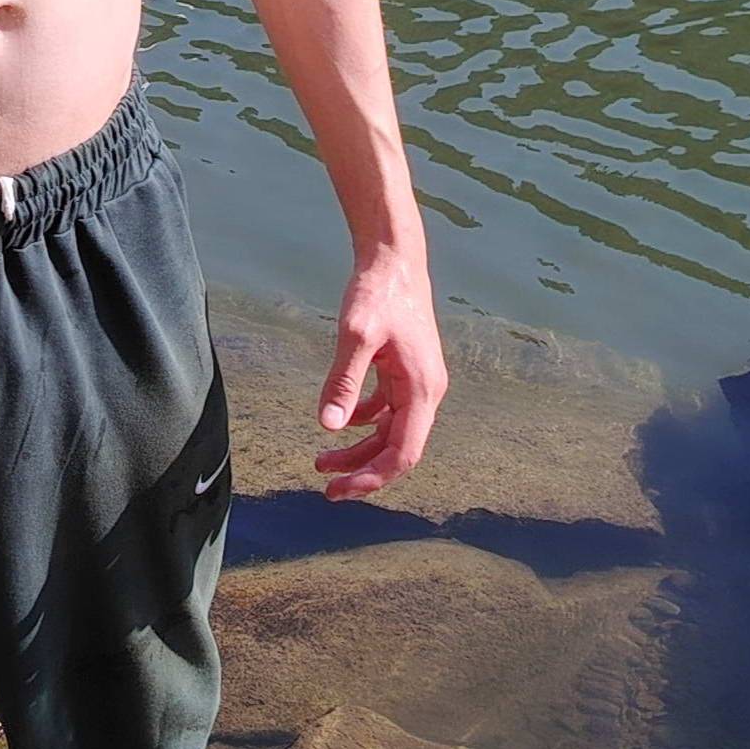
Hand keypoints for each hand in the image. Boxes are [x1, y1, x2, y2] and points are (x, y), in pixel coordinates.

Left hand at [315, 249, 446, 497]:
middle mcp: (426, 392)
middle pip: (398, 449)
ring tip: (323, 461)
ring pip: (391, 433)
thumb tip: (330, 426)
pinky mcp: (404, 373)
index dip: (373, 477)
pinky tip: (339, 422)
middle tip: (326, 488)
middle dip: (363, 471)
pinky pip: (387, 412)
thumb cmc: (378, 292)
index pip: (403, 452)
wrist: (394, 259)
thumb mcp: (356, 334)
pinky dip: (364, 424)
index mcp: (422, 389)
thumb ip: (344, 381)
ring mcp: (417, 383)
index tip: (340, 489)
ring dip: (361, 450)